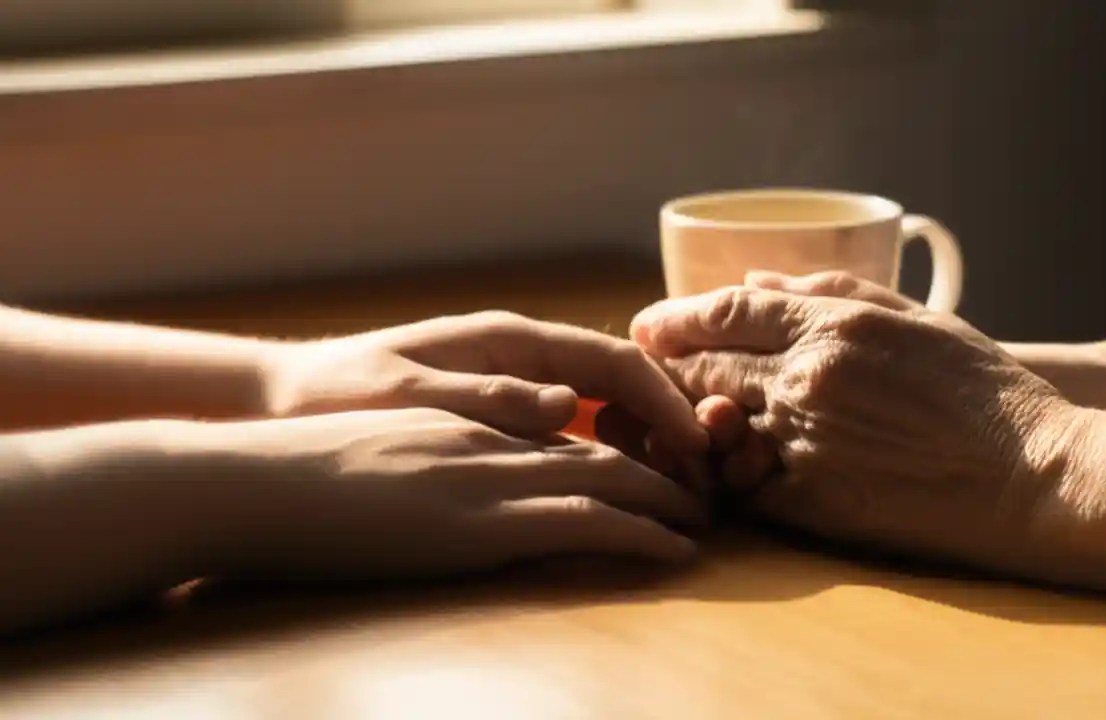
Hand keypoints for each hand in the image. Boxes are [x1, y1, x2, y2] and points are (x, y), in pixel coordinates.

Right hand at [198, 408, 701, 577]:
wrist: (251, 480)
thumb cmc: (302, 467)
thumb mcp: (388, 441)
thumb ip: (451, 440)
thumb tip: (505, 454)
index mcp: (467, 414)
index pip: (569, 414)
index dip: (626, 432)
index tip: (663, 458)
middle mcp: (489, 434)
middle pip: (603, 439)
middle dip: (664, 462)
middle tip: (709, 487)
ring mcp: (488, 475)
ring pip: (608, 474)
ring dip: (668, 496)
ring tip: (709, 520)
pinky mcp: (480, 523)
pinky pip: (582, 520)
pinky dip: (638, 531)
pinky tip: (673, 548)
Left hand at [259, 311, 706, 451]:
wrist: (287, 392)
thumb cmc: (341, 393)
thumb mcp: (410, 396)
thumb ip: (490, 398)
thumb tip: (572, 402)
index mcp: (508, 339)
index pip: (613, 360)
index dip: (664, 400)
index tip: (696, 446)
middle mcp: (521, 350)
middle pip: (622, 375)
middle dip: (671, 417)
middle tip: (703, 473)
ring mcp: (513, 373)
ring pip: (605, 396)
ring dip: (647, 431)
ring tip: (676, 480)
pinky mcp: (500, 401)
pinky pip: (575, 416)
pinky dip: (610, 441)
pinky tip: (619, 473)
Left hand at [630, 280, 1080, 568]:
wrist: (1035, 475)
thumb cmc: (985, 392)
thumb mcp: (917, 320)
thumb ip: (832, 291)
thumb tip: (755, 281)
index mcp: (835, 326)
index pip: (725, 312)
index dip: (675, 318)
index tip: (647, 325)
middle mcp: (809, 378)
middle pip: (707, 367)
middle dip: (672, 368)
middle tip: (650, 372)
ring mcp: (806, 442)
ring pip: (715, 425)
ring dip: (691, 420)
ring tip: (680, 419)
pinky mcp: (813, 502)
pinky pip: (742, 484)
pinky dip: (725, 472)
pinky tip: (723, 468)